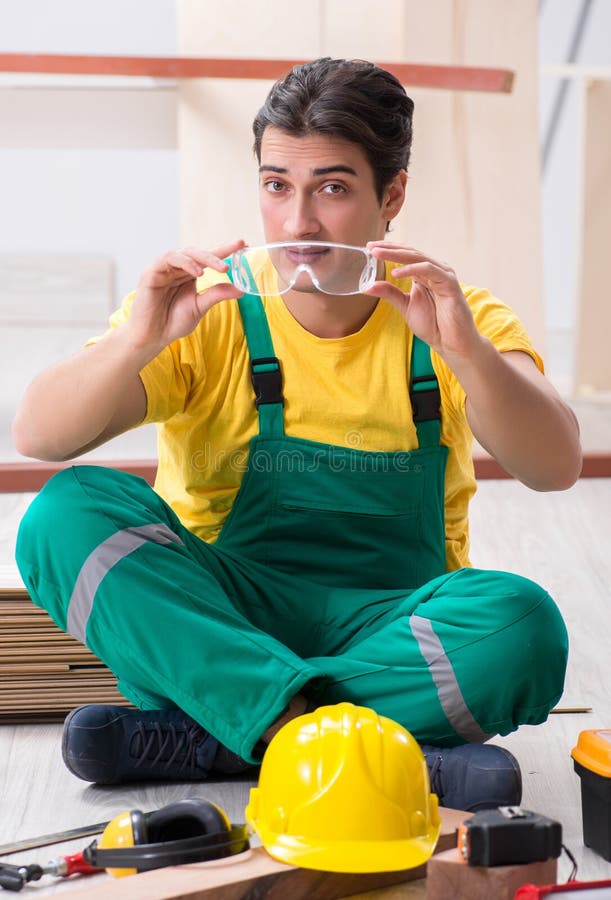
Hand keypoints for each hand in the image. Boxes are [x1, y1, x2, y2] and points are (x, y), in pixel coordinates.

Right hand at [126, 240, 245, 352]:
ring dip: (205, 258)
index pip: (208, 258)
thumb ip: (217, 295)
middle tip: (237, 249)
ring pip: (185, 253)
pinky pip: (169, 259)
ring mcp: (164, 269)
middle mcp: (177, 269)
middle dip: (218, 250)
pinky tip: (198, 273)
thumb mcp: (200, 307)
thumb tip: (240, 289)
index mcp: (188, 274)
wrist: (153, 337)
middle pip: (198, 253)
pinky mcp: (152, 273)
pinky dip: (185, 263)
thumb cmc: (173, 322)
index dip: (225, 250)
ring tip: (222, 268)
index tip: (243, 244)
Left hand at [366, 241, 482, 359]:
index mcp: (424, 273)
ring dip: (396, 255)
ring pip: (418, 257)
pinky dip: (411, 269)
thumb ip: (389, 293)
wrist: (450, 342)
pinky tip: (395, 273)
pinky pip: (429, 270)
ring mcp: (443, 274)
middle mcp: (434, 270)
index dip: (387, 250)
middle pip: (410, 253)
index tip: (369, 248)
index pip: (404, 255)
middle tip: (370, 247)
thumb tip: (367, 286)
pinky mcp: (449, 282)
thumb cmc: (433, 324)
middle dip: (389, 249)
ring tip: (377, 254)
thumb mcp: (405, 306)